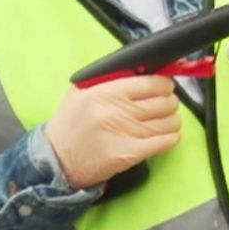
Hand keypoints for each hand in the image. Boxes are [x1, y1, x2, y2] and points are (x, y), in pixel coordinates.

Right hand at [46, 75, 181, 188]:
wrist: (57, 159)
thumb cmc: (72, 123)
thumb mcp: (82, 91)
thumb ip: (111, 78)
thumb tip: (143, 69)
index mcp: (105, 92)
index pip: (151, 83)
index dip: (164, 84)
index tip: (164, 87)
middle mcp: (117, 111)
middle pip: (164, 102)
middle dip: (169, 102)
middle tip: (165, 105)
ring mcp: (126, 133)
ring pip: (169, 122)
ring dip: (172, 121)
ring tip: (165, 121)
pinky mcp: (131, 154)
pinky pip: (166, 142)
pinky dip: (171, 138)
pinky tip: (166, 136)